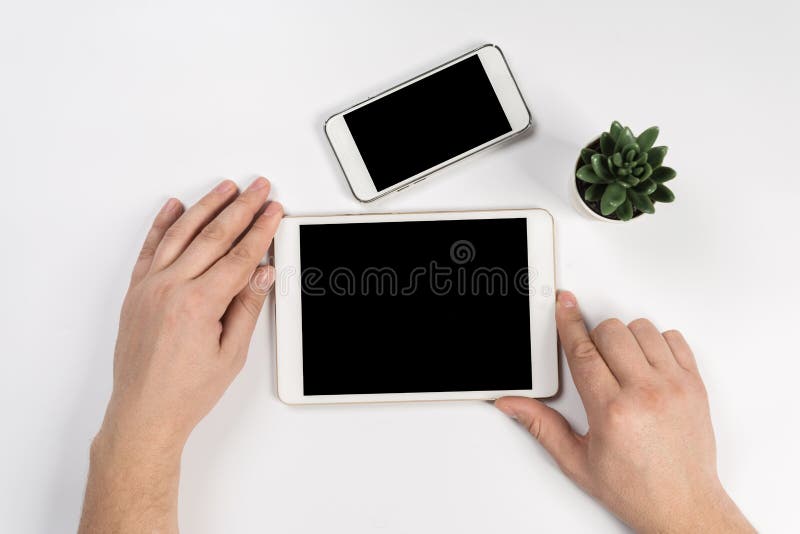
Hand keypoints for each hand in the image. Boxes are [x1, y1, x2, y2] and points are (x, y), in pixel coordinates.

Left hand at [80, 178, 281, 533]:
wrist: (143, 412)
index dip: (261, 231)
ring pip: (182, 233)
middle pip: (214, 236)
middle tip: (259, 189)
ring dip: (207, 206)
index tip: (274, 212)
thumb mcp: (231, 354)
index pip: (240, 256)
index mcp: (199, 304)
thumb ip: (247, 308)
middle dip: (241, 208)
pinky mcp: (136, 291)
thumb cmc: (186, 392)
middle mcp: (171, 288)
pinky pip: (150, 248)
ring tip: (226, 187)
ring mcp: (150, 287)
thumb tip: (263, 274)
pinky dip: (162, 224)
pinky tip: (174, 207)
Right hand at [496, 291, 752, 532]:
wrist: (683, 506)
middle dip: (596, 337)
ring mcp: (674, 387)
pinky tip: (648, 364)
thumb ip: (541, 426)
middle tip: (594, 360)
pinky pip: (675, 339)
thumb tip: (512, 405)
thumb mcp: (577, 461)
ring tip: (622, 364)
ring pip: (643, 329)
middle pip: (611, 332)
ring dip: (626, 339)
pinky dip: (658, 343)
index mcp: (612, 412)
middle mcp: (645, 394)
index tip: (564, 305)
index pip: (583, 351)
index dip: (568, 322)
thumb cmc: (635, 488)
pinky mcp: (695, 386)